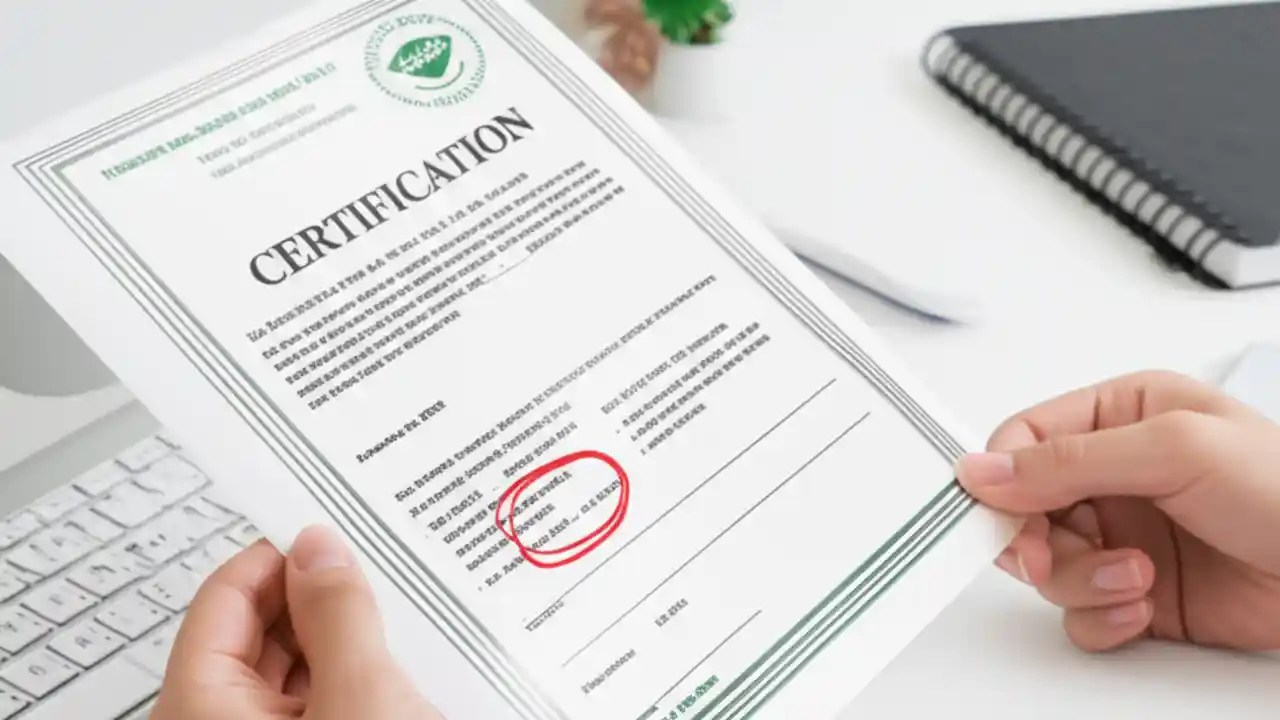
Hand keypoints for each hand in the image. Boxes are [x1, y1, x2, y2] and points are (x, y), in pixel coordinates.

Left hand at [152, 525, 441, 719]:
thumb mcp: (361, 695)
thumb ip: (339, 614)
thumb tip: (320, 549)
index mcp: (198, 706)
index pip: (224, 595)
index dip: (278, 554)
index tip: (330, 530)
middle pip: (257, 631)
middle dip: (319, 596)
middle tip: (373, 569)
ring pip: (292, 669)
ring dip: (341, 640)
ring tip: (396, 617)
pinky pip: (316, 702)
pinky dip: (350, 678)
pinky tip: (397, 667)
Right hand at [957, 371, 1279, 652]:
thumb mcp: (1174, 450)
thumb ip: (1069, 460)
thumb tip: (984, 470)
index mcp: (1121, 416)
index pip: (1023, 439)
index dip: (1000, 478)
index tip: (998, 513)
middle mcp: (1115, 475)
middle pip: (1023, 509)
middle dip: (1036, 540)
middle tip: (1050, 557)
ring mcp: (1124, 535)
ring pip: (1047, 565)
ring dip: (1081, 580)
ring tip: (1137, 577)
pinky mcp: (1136, 592)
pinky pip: (1079, 611)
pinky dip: (1100, 617)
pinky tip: (1142, 607)